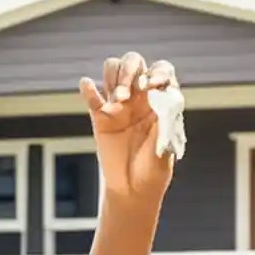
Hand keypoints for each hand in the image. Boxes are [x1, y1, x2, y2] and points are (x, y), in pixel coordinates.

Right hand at [78, 52, 178, 205]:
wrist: (133, 190)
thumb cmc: (155, 170)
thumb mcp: (166, 148)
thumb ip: (165, 122)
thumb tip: (162, 95)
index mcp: (162, 102)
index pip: (161, 71)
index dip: (158, 72)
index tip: (153, 85)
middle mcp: (141, 98)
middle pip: (134, 63)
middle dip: (131, 71)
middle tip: (129, 93)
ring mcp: (120, 105)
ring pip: (113, 71)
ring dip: (114, 78)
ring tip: (117, 101)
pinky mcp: (100, 116)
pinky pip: (92, 96)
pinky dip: (88, 88)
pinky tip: (88, 86)